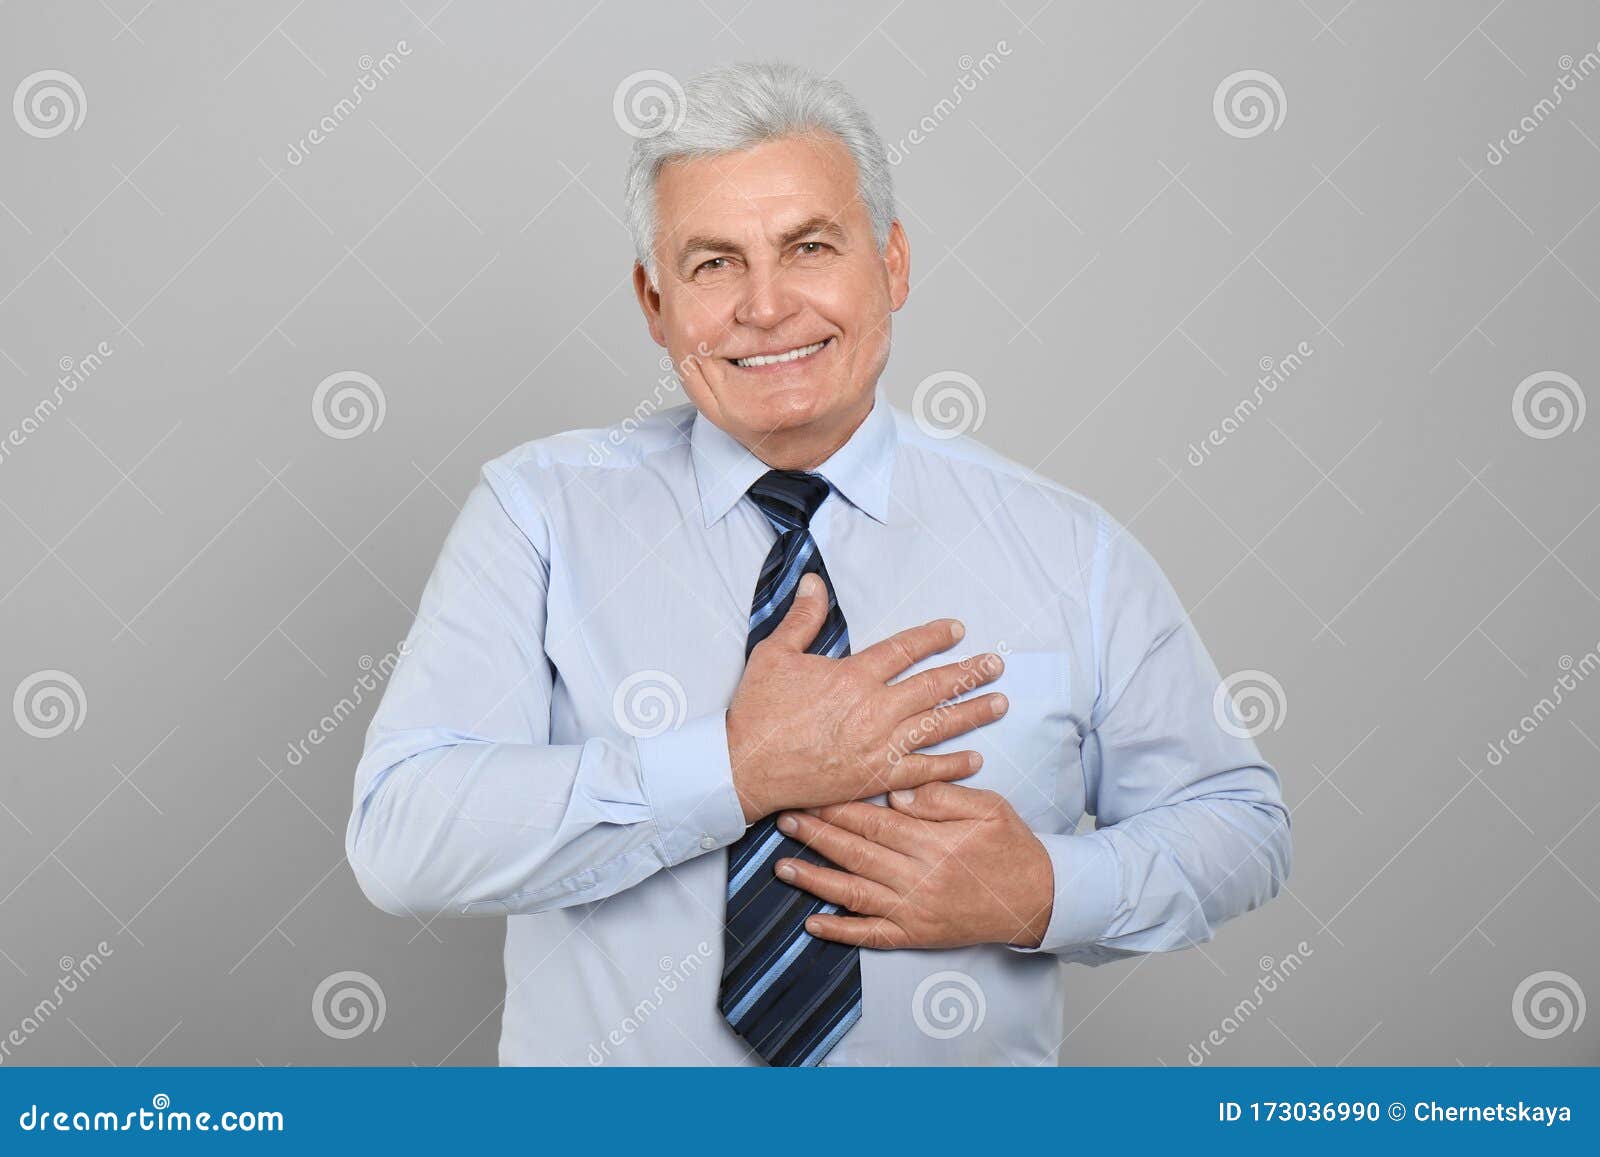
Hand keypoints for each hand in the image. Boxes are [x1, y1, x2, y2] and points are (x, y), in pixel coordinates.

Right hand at [726, 573, 1008, 822]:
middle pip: (934, 686)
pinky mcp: (875, 778)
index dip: (934, 636)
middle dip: (969, 673)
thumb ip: (803, 618)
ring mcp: (878, 746)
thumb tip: (816, 581)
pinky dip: (951, 765)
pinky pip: (923, 772)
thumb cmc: (758, 711)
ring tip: (1000, 702)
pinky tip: (975, 758)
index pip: (905, 649)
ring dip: (972, 713)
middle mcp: (874, 709)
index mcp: (853, 676)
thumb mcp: (775, 653)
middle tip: (996, 664)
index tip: (957, 630)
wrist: (745, 766)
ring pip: (937, 726)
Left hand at [771, 782, 1054, 948]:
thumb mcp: (988, 808)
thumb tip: (897, 794)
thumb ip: (942, 798)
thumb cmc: (1012, 848)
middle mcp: (918, 877)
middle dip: (815, 834)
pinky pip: (871, 935)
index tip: (810, 793)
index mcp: (934, 842)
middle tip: (783, 819)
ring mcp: (914, 910)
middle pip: (856, 852)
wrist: (1039, 900)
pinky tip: (812, 922)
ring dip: (815, 879)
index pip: (874, 820)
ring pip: (854, 892)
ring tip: (782, 865)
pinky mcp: (916, 934)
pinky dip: (840, 931)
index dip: (837, 807)